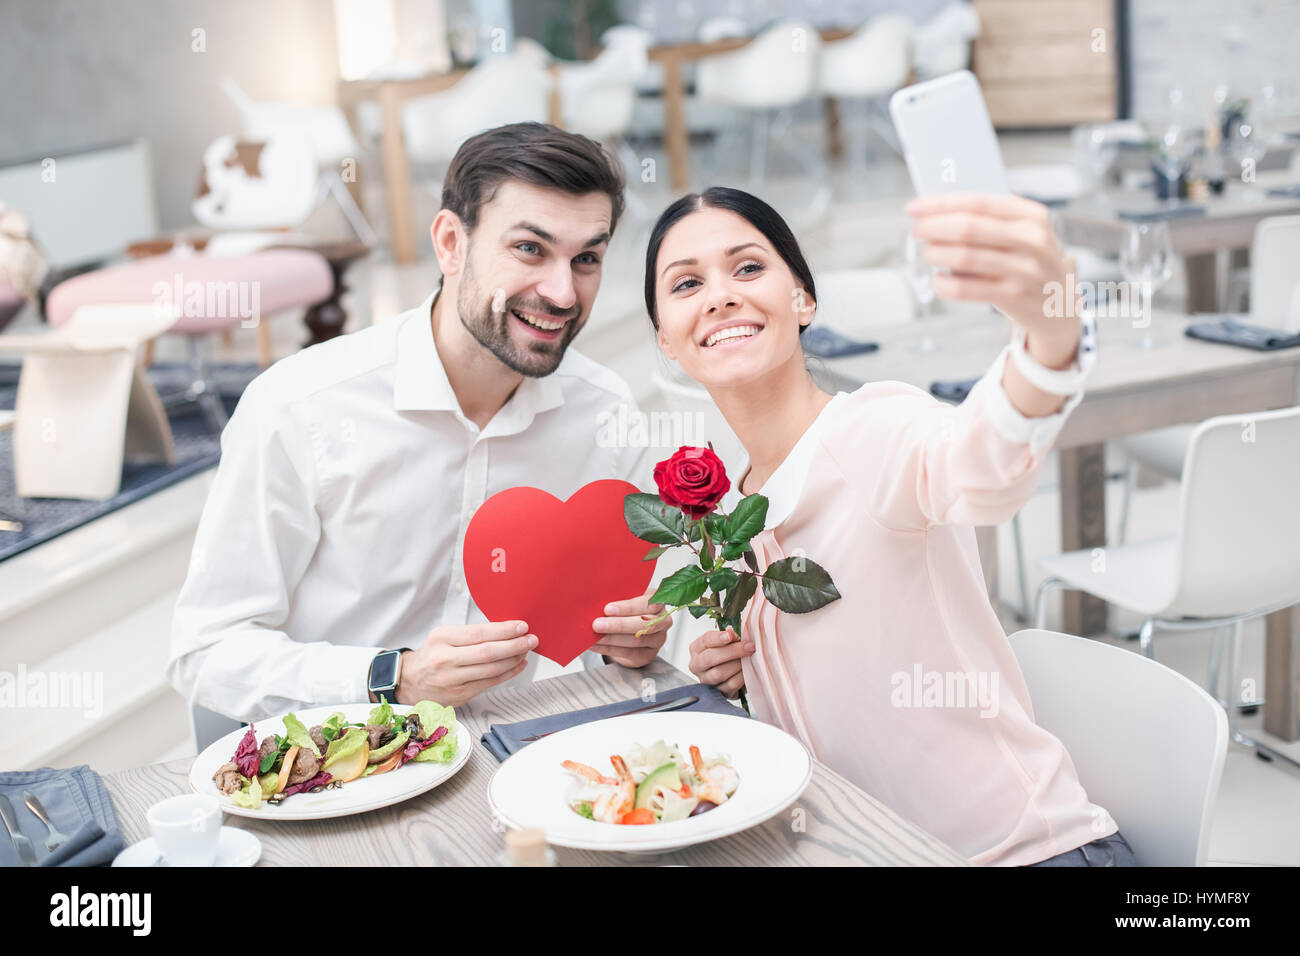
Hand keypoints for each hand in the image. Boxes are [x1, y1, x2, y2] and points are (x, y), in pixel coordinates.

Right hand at [393, 621, 537, 706]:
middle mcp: (446, 659)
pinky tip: (518, 665)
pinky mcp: (459, 695)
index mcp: (442, 638)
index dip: (504, 630)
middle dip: (515, 645)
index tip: (522, 626)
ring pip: (491, 669)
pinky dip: (508, 673)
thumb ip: (470, 634)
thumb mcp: (443, 636)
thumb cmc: (432, 655)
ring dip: (514, 659)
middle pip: (488, 652)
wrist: (409, 681)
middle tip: (531, 639)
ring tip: (526, 651)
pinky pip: (490, 683)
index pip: (479, 633)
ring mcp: (452, 679)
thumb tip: (505, 630)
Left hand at [591, 588, 669, 667]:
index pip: (647, 603)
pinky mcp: (648, 654)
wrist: (633, 629)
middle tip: (598, 624)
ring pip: (636, 640)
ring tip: (595, 637)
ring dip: (612, 639)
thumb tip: (597, 602)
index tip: (608, 609)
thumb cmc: (630, 610)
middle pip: (644, 623)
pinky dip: (610, 649)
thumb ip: (619, 599)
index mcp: (658, 601)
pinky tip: (596, 646)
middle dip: (618, 625)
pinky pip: (629, 653)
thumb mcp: (628, 599)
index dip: (628, 607)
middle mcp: (662, 620)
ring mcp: (657, 639)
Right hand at [688, 628, 753, 698]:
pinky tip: (747, 671)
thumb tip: (732, 632)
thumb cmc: (725, 653)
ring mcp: (705, 680)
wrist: (729, 674)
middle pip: (710, 658)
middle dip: (732, 651)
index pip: (705, 641)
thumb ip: (728, 636)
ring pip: (719, 673)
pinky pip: (729, 685)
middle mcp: (697, 665)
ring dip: (737, 665)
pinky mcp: (717, 692)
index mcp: (696, 649)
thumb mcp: (725, 641)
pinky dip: (740, 677)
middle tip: (749, 647)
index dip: (718, 638)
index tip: (731, 635)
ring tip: (749, 659)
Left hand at [907, 192, 1080, 367]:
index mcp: (1032, 216)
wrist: (1059, 305)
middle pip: (969, 228)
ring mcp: (1025, 270)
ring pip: (965, 257)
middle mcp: (1032, 240)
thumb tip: (937, 211)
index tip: (915, 207)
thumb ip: (990, 220)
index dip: (942, 204)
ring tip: (928, 254)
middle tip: (918, 231)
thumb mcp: (1023, 233)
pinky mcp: (1013, 297)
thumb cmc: (1030, 262)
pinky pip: (966, 289)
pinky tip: (938, 280)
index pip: (979, 202)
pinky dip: (944, 284)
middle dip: (934, 228)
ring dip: (936, 254)